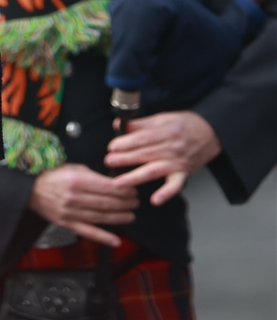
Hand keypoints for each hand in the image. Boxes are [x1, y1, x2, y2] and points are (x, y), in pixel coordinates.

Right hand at [27, 163, 139, 246]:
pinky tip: (116, 241)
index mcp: (76, 181)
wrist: (29, 189)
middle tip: (135, 203)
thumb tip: (114, 183)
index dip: (124, 190)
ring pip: (101, 217)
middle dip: (125, 203)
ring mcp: (70, 212)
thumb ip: (93, 176)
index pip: (108, 187)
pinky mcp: (66, 223)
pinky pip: (87, 232)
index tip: (133, 191)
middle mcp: (73, 197)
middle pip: (107, 203)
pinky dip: (103, 237)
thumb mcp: (72, 168)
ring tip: (131, 215)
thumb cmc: (51, 176)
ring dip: (119, 217)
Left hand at [106, 111, 220, 205]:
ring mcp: (178, 162)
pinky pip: (174, 185)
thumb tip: (118, 125)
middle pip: (146, 154)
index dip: (127, 143)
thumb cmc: (183, 125)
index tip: (112, 147)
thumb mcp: (162, 118)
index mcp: (167, 131)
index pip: (144, 138)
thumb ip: (139, 123)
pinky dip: (166, 193)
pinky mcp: (183, 174)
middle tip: (109, 161)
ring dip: (136, 177)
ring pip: (154, 170)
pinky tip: (155, 200)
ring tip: (119, 182)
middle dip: (125, 159)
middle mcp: (173, 148)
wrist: (211, 134)